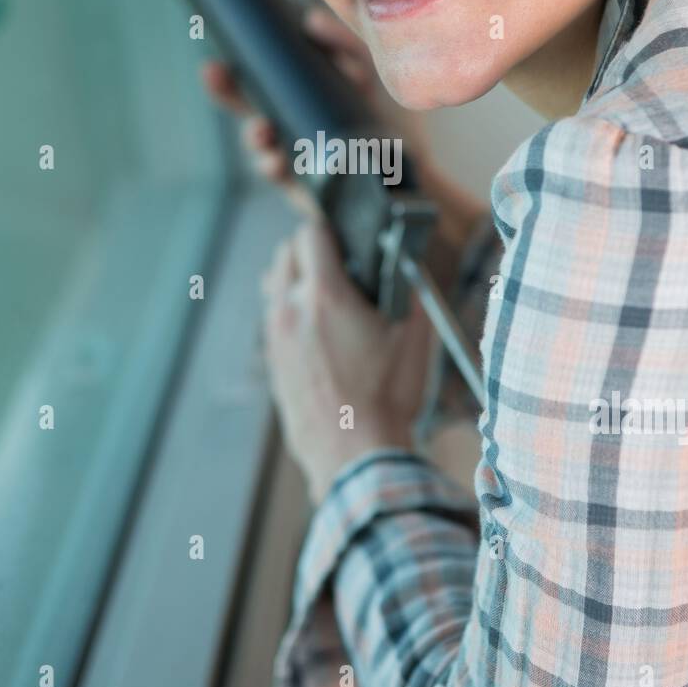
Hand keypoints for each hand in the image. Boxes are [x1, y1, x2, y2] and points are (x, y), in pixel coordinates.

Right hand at [199, 2, 430, 219]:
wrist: (413, 174)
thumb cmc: (390, 122)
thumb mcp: (372, 73)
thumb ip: (346, 43)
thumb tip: (311, 19)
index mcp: (304, 99)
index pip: (260, 83)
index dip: (233, 74)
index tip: (215, 61)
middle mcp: (292, 126)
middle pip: (248, 108)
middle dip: (227, 93)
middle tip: (214, 75)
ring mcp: (295, 156)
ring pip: (259, 145)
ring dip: (254, 135)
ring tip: (261, 129)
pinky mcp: (305, 185)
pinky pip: (280, 176)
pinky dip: (273, 166)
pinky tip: (277, 160)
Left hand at [260, 216, 433, 505]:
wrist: (354, 455)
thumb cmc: (387, 396)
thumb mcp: (415, 339)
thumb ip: (410, 291)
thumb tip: (406, 268)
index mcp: (324, 296)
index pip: (310, 234)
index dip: (331, 231)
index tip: (347, 240)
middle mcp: (290, 310)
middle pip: (284, 255)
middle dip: (309, 251)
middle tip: (340, 265)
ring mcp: (275, 339)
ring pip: (273, 287)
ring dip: (295, 281)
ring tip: (326, 299)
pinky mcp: (272, 365)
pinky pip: (274, 321)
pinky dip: (290, 314)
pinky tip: (318, 334)